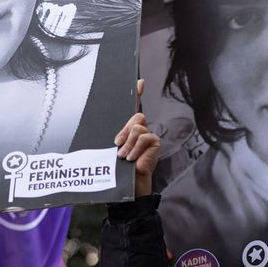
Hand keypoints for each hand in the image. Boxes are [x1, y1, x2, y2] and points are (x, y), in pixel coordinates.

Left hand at [114, 81, 159, 198]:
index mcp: (128, 129)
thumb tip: (114, 138)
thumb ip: (115, 138)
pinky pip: (144, 137)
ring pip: (138, 127)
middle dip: (124, 131)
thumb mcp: (112, 149)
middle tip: (117, 145)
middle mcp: (140, 130)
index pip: (134, 107)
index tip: (139, 82)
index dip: (137, 93)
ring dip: (128, 143)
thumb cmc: (117, 168)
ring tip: (123, 157)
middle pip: (135, 117)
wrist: (128, 184)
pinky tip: (132, 158)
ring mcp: (148, 136)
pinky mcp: (155, 142)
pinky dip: (135, 147)